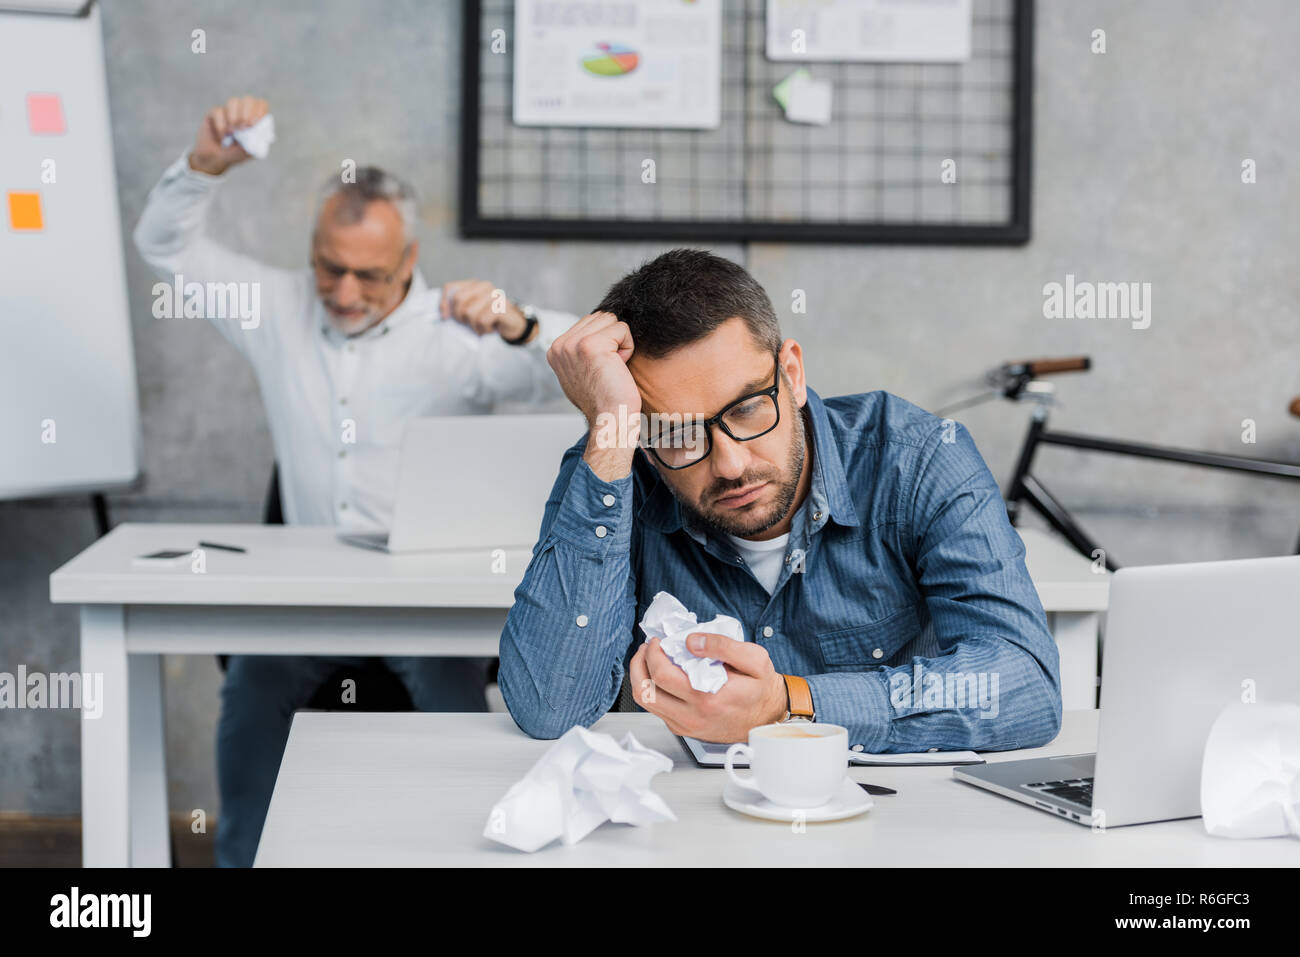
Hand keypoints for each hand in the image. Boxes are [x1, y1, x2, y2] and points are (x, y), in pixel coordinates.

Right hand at [189, 95, 268, 176]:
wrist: (215, 160)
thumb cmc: (234, 155)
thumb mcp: (248, 152)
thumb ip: (255, 141)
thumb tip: (257, 130)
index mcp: (254, 119)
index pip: (261, 104)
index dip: (260, 111)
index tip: (254, 124)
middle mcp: (242, 112)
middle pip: (249, 99)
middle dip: (247, 113)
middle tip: (244, 128)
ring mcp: (228, 111)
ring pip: (233, 101)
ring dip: (234, 117)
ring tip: (232, 133)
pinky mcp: (214, 113)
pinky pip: (218, 111)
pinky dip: (221, 126)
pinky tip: (221, 137)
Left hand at [441, 279, 530, 340]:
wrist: (513, 325)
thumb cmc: (489, 319)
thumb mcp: (471, 312)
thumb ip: (458, 308)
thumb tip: (444, 314)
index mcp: (474, 284)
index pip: (450, 288)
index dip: (444, 303)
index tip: (445, 317)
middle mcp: (484, 286)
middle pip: (458, 299)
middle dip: (459, 316)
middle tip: (468, 323)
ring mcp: (494, 295)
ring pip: (470, 312)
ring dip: (474, 326)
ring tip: (481, 327)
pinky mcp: (501, 306)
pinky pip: (482, 320)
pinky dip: (484, 329)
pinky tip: (490, 329)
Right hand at [546, 311, 641, 479]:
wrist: (610, 420)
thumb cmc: (604, 400)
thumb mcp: (581, 371)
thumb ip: (580, 350)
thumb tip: (593, 329)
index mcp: (556, 350)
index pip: (589, 322)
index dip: (604, 341)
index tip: (600, 369)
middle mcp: (561, 345)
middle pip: (600, 317)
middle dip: (612, 339)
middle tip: (609, 368)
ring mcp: (574, 344)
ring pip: (611, 320)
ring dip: (620, 342)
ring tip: (613, 367)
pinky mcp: (591, 345)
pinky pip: (622, 328)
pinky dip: (628, 347)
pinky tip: (619, 367)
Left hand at [628, 632, 788, 742]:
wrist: (767, 716)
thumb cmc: (760, 688)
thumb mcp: (754, 659)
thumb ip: (723, 645)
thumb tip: (691, 641)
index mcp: (707, 698)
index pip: (662, 675)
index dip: (654, 653)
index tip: (659, 641)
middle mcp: (692, 716)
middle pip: (645, 691)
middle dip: (640, 663)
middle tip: (648, 648)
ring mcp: (686, 725)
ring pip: (646, 703)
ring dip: (641, 677)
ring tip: (648, 660)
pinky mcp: (683, 729)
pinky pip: (657, 710)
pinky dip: (652, 690)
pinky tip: (662, 676)